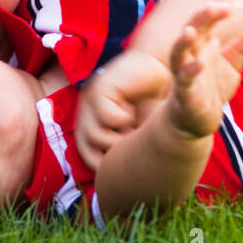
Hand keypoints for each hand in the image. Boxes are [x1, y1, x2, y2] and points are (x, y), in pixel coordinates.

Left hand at [76, 50, 171, 170]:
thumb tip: (128, 177)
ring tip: (133, 128)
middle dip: (111, 155)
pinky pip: (108, 117)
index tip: (127, 162)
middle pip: (86, 151)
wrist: (156, 65)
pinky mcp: (99, 89)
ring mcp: (89, 101)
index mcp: (91, 126)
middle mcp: (85, 114)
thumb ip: (128, 146)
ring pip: (95, 135)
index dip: (106, 166)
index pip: (88, 157)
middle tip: (132, 146)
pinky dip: (124, 119)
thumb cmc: (150, 101)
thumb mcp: (139, 129)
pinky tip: (131, 108)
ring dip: (119, 137)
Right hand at [165, 4, 242, 140]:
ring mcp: (184, 75)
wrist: (196, 122)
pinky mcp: (185, 95)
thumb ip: (241, 48)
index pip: (205, 25)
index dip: (214, 14)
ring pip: (178, 54)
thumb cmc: (212, 90)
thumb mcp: (231, 67)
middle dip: (199, 19)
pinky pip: (185, 81)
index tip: (228, 7)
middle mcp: (189, 57)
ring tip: (190, 30)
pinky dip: (190, 71)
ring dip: (183, 42)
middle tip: (212, 7)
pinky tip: (200, 63)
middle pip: (189, 32)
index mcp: (201, 47)